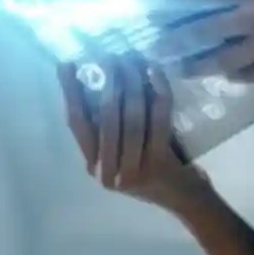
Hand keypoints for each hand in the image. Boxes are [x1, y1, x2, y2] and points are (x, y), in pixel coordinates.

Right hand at [56, 55, 212, 211]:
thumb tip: (99, 78)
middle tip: (112, 55)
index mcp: (93, 165)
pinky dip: (157, 92)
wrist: (186, 199)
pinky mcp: (158, 164)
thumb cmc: (154, 167)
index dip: (70, 92)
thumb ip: (110, 126)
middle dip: (108, 80)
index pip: (76, 124)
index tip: (67, 64)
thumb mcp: (124, 150)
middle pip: (104, 117)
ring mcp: (132, 170)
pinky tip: (155, 72)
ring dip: (132, 82)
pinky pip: (157, 119)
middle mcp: (107, 172)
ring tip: (133, 59)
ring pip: (131, 116)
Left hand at [148, 0, 253, 81]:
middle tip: (150, 50)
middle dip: (173, 42)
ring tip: (175, 69)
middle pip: (203, 32)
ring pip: (220, 60)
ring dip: (194, 65)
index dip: (174, 7)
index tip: (153, 14)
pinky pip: (246, 75)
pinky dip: (230, 74)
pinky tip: (218, 73)